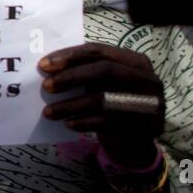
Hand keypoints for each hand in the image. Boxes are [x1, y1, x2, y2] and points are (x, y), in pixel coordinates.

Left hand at [39, 42, 165, 166]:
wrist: (136, 141)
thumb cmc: (114, 103)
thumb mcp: (106, 83)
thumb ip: (86, 71)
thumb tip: (48, 67)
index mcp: (136, 61)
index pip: (100, 51)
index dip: (70, 56)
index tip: (44, 64)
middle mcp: (147, 79)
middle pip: (104, 70)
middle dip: (71, 77)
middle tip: (46, 86)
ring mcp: (148, 103)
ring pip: (103, 99)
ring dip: (70, 106)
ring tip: (48, 112)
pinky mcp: (142, 126)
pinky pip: (106, 122)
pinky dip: (82, 122)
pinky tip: (68, 123)